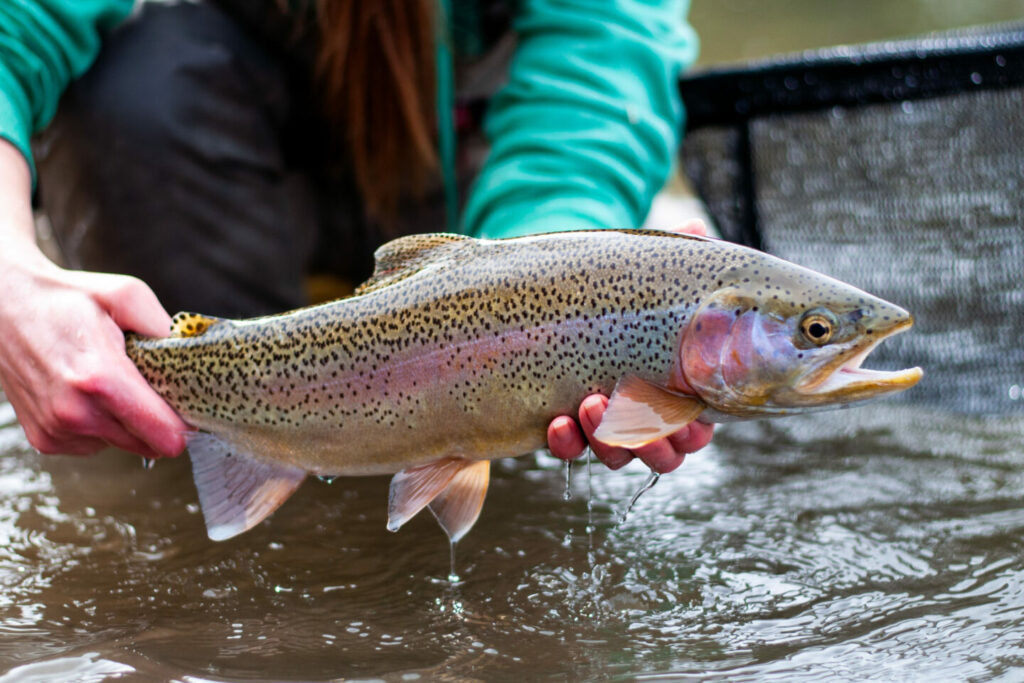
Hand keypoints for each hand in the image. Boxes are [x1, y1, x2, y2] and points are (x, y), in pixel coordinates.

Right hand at [0, 139, 185, 458]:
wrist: (4, 306)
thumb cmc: (66, 299)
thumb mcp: (126, 296)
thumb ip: (165, 327)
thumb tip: (193, 355)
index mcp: (100, 378)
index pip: (164, 434)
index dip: (185, 423)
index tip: (189, 408)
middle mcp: (75, 412)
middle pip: (150, 445)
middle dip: (158, 419)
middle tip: (150, 386)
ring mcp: (57, 430)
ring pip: (124, 445)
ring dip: (129, 422)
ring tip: (112, 383)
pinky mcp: (46, 440)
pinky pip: (96, 444)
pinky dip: (102, 425)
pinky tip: (89, 394)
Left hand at [545, 219, 714, 472]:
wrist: (559, 296)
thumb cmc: (618, 289)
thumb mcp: (643, 272)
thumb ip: (674, 255)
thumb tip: (696, 229)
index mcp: (677, 391)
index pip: (696, 428)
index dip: (693, 432)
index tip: (686, 419)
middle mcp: (644, 416)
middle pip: (661, 453)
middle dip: (650, 441)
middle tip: (635, 411)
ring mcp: (605, 426)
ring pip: (616, 455)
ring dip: (605, 439)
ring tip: (588, 404)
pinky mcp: (568, 427)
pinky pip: (570, 450)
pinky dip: (566, 443)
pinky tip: (557, 424)